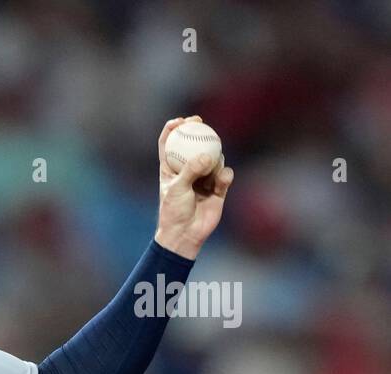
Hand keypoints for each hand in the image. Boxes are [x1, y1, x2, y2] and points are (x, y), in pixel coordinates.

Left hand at [154, 115, 233, 259]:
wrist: (185, 235)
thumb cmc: (174, 212)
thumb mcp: (177, 189)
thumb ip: (191, 170)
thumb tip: (208, 155)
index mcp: (169, 170)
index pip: (168, 144)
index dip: (173, 129)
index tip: (180, 120)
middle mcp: (186, 172)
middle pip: (192, 145)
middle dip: (198, 130)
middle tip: (201, 121)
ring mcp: (203, 179)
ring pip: (212, 159)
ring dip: (214, 157)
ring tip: (211, 163)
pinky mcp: (217, 189)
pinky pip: (224, 175)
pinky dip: (224, 175)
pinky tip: (222, 179)